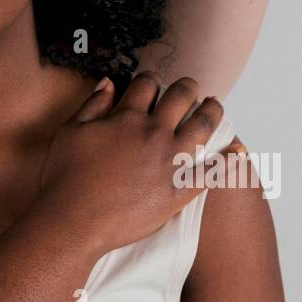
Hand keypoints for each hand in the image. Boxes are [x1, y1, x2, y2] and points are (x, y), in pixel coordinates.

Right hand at [39, 72, 225, 254]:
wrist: (74, 221)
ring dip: (212, 111)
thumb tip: (109, 82)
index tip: (152, 84)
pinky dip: (228, 161)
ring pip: (203, 125)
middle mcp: (153, 133)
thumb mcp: (70, 132)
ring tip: (215, 107)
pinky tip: (236, 153)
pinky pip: (213, 172)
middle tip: (190, 88)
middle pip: (181, 97)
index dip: (149, 80)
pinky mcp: (180, 190)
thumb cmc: (65, 178)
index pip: (146, 85)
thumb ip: (93, 104)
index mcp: (126, 117)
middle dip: (187, 88)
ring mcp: (170, 161)